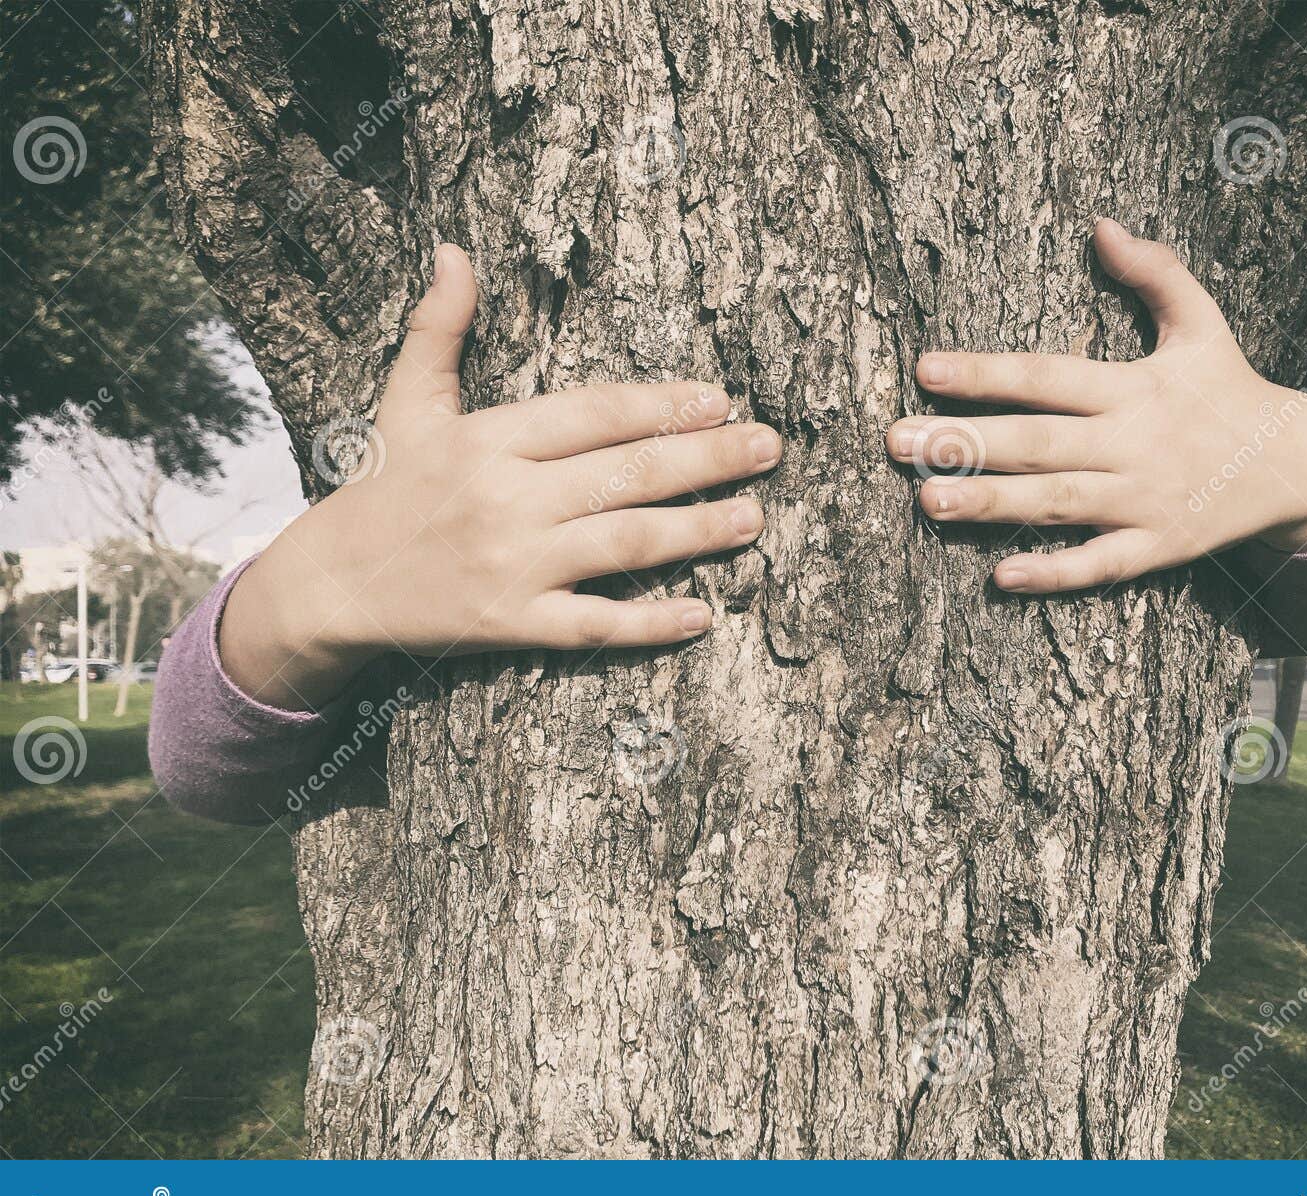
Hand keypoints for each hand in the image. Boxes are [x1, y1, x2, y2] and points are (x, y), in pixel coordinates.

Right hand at [220, 245, 780, 708]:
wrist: (331, 586)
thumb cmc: (382, 487)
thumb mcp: (406, 403)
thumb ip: (438, 330)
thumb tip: (455, 251)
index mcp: (486, 440)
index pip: (593, 414)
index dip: (661, 405)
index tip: (719, 398)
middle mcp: (506, 499)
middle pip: (626, 475)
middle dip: (707, 460)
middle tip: (768, 448)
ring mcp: (513, 566)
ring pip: (625, 546)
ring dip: (697, 532)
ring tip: (753, 519)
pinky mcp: (512, 625)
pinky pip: (595, 625)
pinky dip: (650, 623)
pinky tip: (702, 615)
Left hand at [886, 219, 1306, 593]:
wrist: (1297, 465)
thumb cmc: (1230, 390)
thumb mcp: (1202, 324)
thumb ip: (1154, 273)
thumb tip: (1101, 225)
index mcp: (1133, 387)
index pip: (1048, 375)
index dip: (987, 372)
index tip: (926, 369)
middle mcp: (1132, 443)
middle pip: (1037, 442)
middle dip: (964, 442)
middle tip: (896, 441)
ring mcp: (1143, 500)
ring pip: (1056, 503)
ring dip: (991, 504)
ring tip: (927, 502)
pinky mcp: (1157, 547)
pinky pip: (1100, 564)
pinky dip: (1055, 572)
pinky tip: (1002, 576)